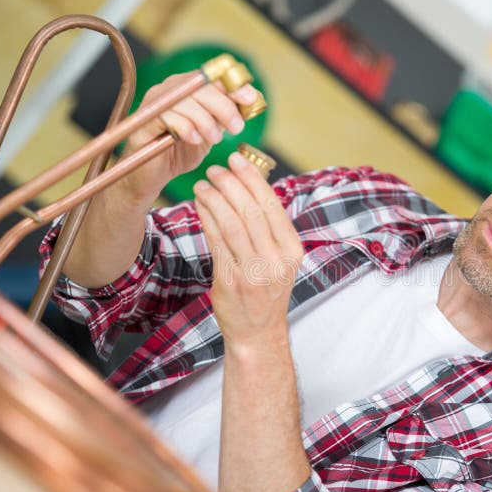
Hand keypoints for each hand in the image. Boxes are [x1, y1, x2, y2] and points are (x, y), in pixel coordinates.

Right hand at [119, 71, 260, 203]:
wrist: (156, 174)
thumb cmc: (183, 150)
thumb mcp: (212, 130)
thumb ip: (228, 114)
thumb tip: (253, 99)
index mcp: (188, 87)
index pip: (213, 76)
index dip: (234, 85)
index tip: (250, 99)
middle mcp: (170, 89)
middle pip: (201, 86)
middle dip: (224, 106)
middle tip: (236, 127)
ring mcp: (155, 103)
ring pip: (187, 102)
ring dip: (206, 122)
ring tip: (213, 138)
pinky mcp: (144, 120)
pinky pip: (168, 117)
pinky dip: (186, 129)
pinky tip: (194, 140)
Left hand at [193, 152, 302, 348]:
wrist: (258, 333)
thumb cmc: (266, 290)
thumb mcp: (279, 259)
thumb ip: (269, 229)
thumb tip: (249, 186)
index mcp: (293, 250)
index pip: (272, 205)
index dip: (252, 178)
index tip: (237, 159)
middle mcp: (277, 260)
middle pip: (251, 211)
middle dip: (231, 184)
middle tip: (215, 168)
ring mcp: (255, 272)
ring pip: (232, 224)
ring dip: (215, 199)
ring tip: (202, 184)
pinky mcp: (232, 281)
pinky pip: (217, 242)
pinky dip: (206, 218)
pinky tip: (199, 205)